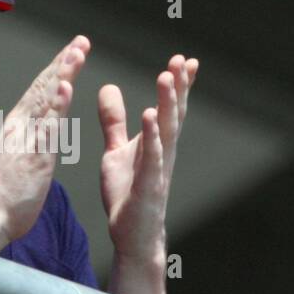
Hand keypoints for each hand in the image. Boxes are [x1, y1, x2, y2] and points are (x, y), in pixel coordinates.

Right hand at [0, 35, 89, 243]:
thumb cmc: (4, 195)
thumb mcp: (18, 158)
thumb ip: (28, 140)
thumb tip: (36, 129)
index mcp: (19, 127)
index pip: (41, 91)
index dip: (58, 69)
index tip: (73, 50)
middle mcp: (21, 127)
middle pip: (44, 88)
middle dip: (64, 62)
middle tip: (81, 41)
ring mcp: (27, 140)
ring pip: (46, 101)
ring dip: (62, 74)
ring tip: (76, 53)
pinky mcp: (34, 158)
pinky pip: (47, 128)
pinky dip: (56, 106)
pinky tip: (65, 88)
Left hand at [98, 54, 198, 260]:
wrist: (132, 234)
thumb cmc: (128, 193)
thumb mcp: (116, 149)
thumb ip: (113, 120)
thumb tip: (108, 87)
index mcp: (157, 142)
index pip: (170, 107)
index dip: (179, 85)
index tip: (185, 59)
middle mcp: (164, 151)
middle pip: (174, 113)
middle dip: (178, 86)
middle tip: (180, 60)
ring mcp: (159, 167)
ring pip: (167, 129)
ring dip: (168, 102)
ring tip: (167, 76)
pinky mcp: (148, 184)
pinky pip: (152, 156)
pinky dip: (152, 135)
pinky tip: (150, 114)